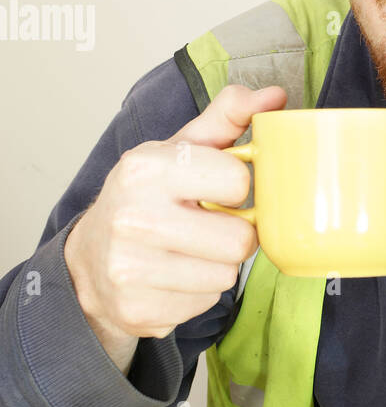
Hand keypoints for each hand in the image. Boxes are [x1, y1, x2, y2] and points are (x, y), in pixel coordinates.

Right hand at [64, 84, 286, 360]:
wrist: (90, 260)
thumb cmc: (148, 198)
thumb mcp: (179, 149)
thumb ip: (227, 119)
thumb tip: (275, 96)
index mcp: (146, 168)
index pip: (238, 180)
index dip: (238, 187)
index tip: (219, 189)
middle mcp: (133, 217)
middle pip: (239, 240)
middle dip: (234, 234)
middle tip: (211, 226)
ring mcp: (131, 268)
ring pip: (226, 275)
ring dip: (219, 265)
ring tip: (191, 251)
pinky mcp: (139, 310)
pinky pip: (206, 303)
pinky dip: (199, 292)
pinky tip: (175, 277)